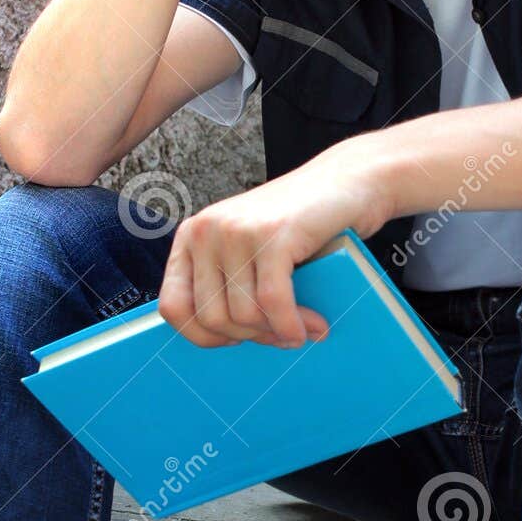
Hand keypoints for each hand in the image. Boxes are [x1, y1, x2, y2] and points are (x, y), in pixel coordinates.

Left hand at [155, 142, 390, 348]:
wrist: (348, 179)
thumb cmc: (299, 224)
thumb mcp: (248, 249)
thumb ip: (228, 283)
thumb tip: (224, 341)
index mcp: (191, 236)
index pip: (173, 307)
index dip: (203, 335)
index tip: (235, 338)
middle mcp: (206, 230)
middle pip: (211, 318)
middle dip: (250, 337)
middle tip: (280, 335)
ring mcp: (237, 231)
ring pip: (244, 315)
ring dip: (278, 333)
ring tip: (302, 328)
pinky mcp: (272, 236)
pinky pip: (273, 303)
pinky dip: (292, 325)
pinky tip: (312, 327)